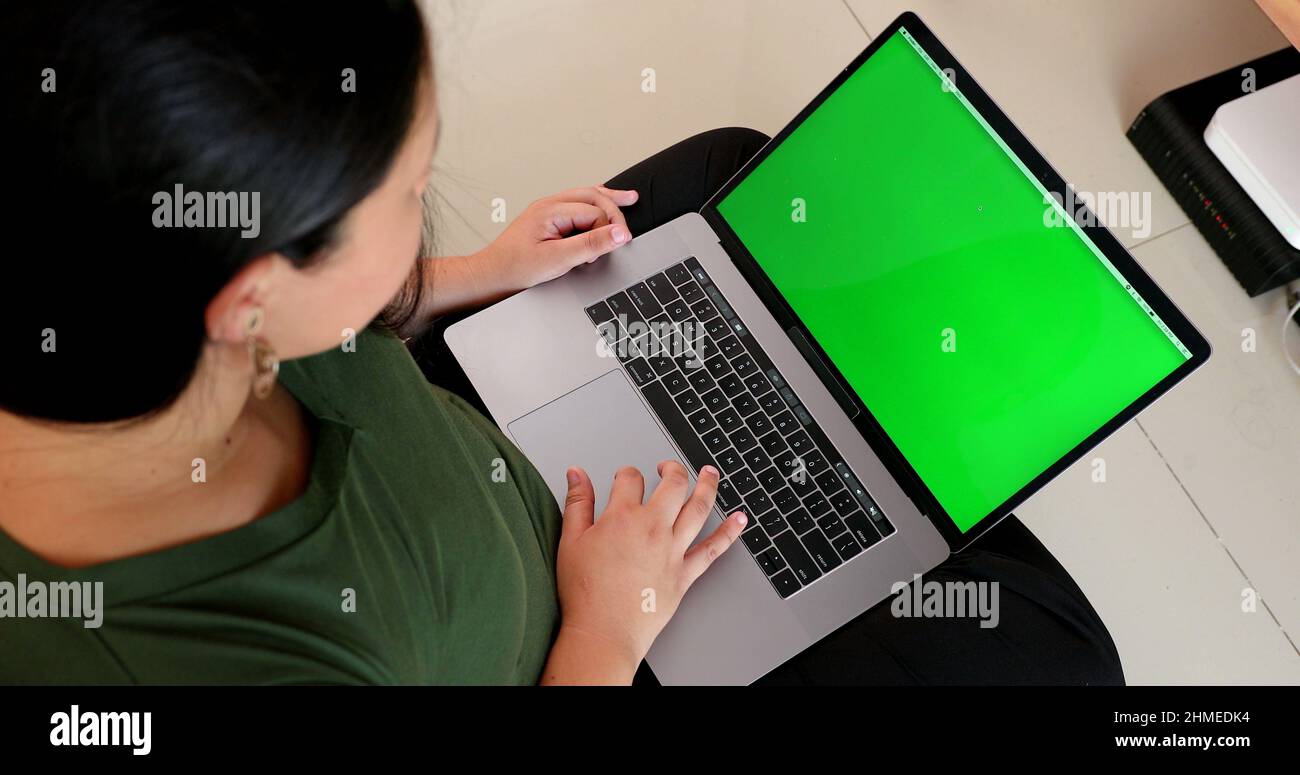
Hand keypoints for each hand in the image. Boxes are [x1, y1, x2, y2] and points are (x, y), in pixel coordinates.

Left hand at [475, 185, 639, 291]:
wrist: (492, 276)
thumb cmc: (516, 268)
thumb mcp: (558, 260)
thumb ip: (591, 244)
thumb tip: (619, 234)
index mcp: (550, 210)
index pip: (594, 212)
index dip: (606, 232)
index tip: (609, 250)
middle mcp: (549, 205)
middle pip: (592, 197)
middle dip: (613, 212)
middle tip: (625, 233)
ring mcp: (548, 210)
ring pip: (585, 197)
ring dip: (607, 201)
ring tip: (629, 199)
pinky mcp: (548, 220)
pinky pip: (576, 205)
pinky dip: (594, 206)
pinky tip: (604, 203)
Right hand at [549, 461, 747, 677]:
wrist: (603, 632)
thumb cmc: (584, 593)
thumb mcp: (570, 541)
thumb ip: (577, 503)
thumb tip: (576, 473)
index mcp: (622, 517)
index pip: (630, 479)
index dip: (627, 474)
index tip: (624, 478)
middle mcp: (652, 529)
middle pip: (673, 485)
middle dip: (672, 469)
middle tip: (668, 466)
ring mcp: (672, 550)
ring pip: (699, 508)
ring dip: (708, 486)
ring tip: (710, 473)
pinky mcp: (685, 573)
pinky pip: (714, 548)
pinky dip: (730, 532)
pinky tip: (740, 519)